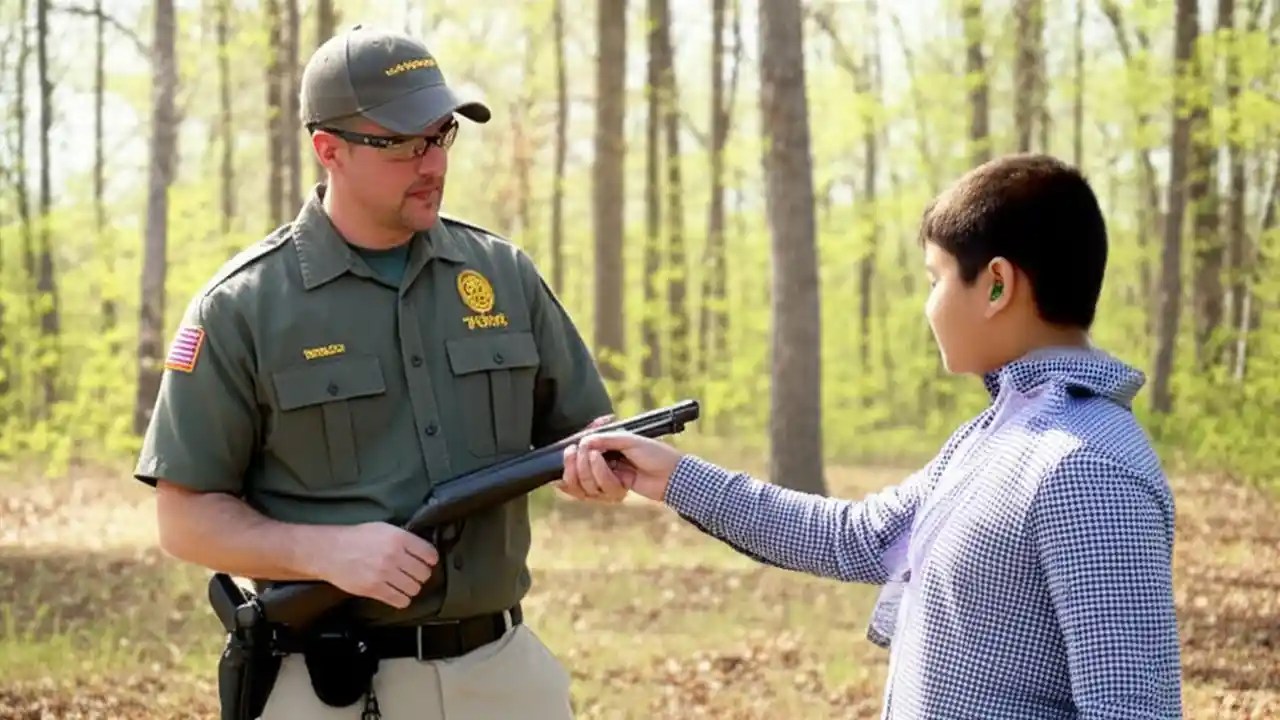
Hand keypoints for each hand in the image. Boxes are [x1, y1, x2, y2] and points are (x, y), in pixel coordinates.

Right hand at [317, 522, 438, 608]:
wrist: (330, 551)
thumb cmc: (355, 538)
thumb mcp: (383, 528)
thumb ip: (404, 538)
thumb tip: (421, 550)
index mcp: (398, 538)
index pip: (429, 554)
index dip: (430, 559)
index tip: (427, 561)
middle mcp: (394, 556)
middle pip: (424, 573)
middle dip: (420, 574)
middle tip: (413, 573)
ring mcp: (384, 574)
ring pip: (414, 589)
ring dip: (411, 588)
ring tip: (403, 583)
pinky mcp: (375, 589)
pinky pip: (400, 601)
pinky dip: (401, 599)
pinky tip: (396, 592)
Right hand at [557, 431, 683, 502]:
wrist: (673, 473)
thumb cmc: (654, 452)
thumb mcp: (629, 439)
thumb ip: (605, 439)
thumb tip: (583, 442)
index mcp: (602, 453)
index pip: (575, 461)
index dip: (568, 460)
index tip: (570, 450)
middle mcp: (601, 468)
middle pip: (575, 476)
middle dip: (577, 465)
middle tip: (585, 453)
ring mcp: (608, 482)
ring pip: (586, 486)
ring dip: (593, 472)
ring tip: (604, 460)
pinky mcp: (616, 493)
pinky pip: (602, 491)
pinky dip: (605, 480)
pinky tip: (614, 476)